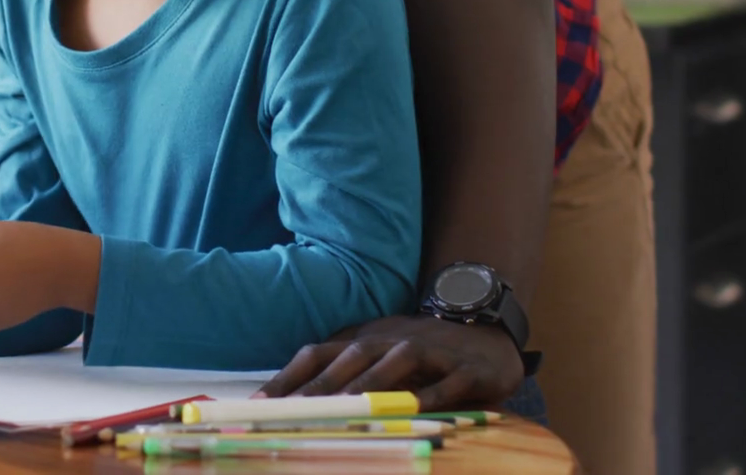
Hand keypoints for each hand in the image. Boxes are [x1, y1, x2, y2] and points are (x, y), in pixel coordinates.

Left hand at [257, 315, 523, 408]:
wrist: (487, 334)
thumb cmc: (422, 353)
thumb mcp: (377, 356)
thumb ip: (342, 372)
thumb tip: (290, 402)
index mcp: (364, 339)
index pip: (318, 354)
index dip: (288, 377)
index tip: (258, 403)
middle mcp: (391, 340)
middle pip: (350, 358)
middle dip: (320, 386)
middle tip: (293, 411)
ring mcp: (429, 351)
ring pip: (395, 364)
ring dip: (369, 386)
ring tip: (345, 409)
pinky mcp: (466, 368)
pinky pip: (448, 383)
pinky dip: (431, 396)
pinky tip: (415, 412)